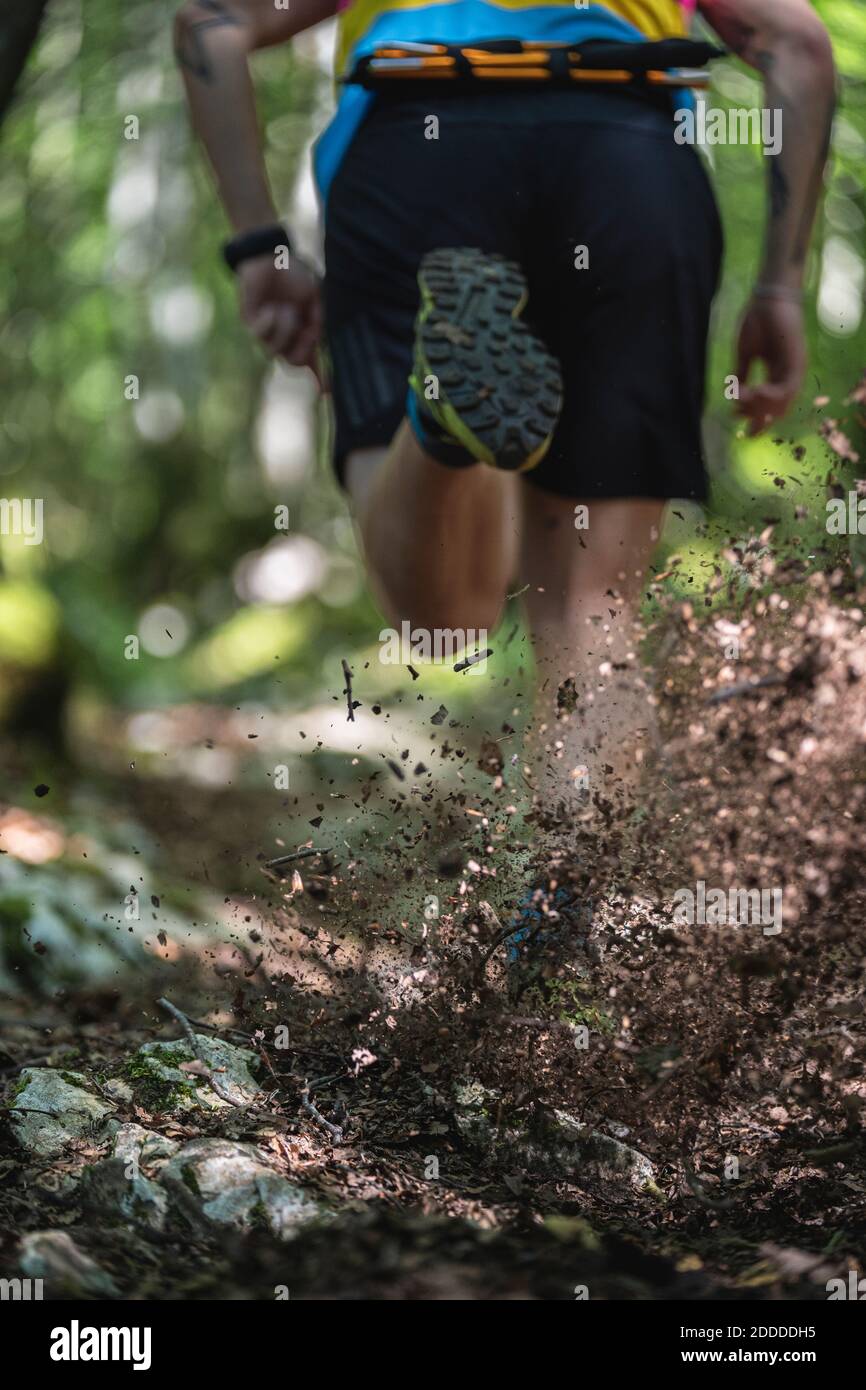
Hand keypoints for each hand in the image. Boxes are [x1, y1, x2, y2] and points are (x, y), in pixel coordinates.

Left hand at [237, 254, 323, 383]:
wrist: (270, 256)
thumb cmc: (296, 274)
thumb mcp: (318, 297)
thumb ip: (322, 320)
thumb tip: (318, 341)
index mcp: (305, 332)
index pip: (313, 361)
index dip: (321, 379)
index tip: (327, 393)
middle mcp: (286, 337)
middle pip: (294, 363)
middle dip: (303, 348)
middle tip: (307, 329)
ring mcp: (269, 333)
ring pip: (277, 352)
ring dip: (285, 329)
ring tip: (284, 308)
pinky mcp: (252, 326)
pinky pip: (262, 336)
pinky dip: (270, 320)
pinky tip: (270, 307)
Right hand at [734, 294, 806, 435]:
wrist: (767, 298)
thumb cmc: (756, 320)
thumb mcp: (745, 353)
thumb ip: (742, 374)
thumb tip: (732, 394)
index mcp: (777, 372)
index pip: (769, 404)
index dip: (754, 417)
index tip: (735, 420)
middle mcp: (788, 374)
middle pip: (775, 410)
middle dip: (754, 415)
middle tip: (735, 412)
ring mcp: (794, 370)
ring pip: (782, 404)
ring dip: (759, 408)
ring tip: (742, 400)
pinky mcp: (797, 363)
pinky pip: (786, 391)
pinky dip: (770, 397)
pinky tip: (755, 391)